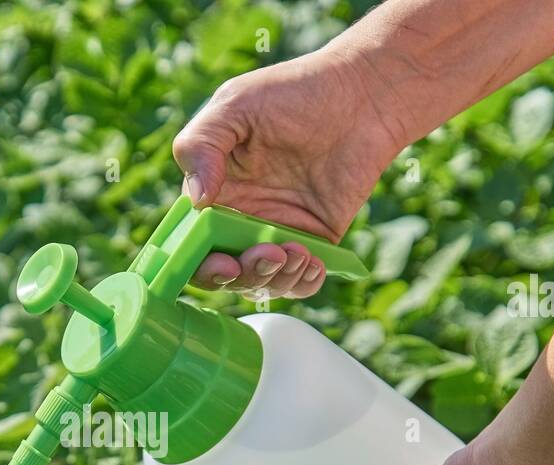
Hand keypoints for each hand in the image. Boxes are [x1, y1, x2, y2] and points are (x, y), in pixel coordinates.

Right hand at [172, 47, 402, 297]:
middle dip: (239, 276)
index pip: (190, 242)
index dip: (196, 263)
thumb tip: (197, 201)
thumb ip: (202, 146)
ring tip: (296, 251)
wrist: (362, 94)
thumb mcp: (235, 106)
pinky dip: (302, 283)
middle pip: (224, 272)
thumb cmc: (294, 92)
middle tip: (266, 255)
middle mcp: (240, 217)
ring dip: (275, 279)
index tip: (220, 261)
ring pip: (262, 281)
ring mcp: (277, 231)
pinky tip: (311, 262)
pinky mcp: (314, 240)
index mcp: (213, 191)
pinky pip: (300, 280)